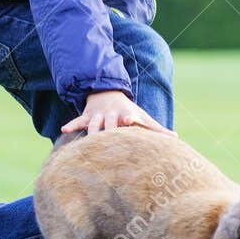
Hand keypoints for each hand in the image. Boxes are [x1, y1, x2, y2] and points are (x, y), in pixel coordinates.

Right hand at [60, 90, 175, 135]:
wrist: (108, 93)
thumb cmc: (129, 111)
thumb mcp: (143, 117)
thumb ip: (157, 129)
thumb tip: (176, 138)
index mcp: (126, 114)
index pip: (128, 117)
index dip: (128, 118)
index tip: (127, 120)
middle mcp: (111, 114)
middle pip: (109, 124)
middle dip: (107, 130)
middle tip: (105, 142)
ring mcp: (98, 115)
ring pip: (93, 125)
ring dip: (90, 132)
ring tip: (87, 145)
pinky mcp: (87, 116)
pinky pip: (78, 121)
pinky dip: (71, 125)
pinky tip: (63, 130)